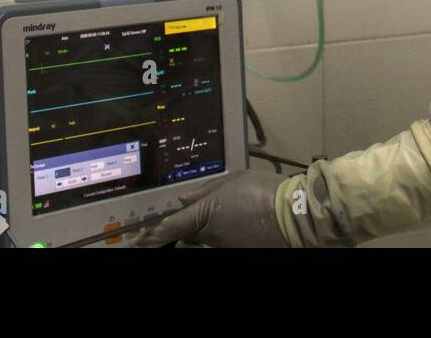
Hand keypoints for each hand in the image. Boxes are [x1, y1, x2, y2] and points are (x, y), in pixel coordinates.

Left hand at [132, 170, 287, 247]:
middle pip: (190, 234)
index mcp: (205, 215)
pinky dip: (231, 232)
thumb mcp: (232, 180)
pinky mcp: (239, 250)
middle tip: (213, 211)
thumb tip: (184, 198)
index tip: (135, 241)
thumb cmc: (266, 192)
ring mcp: (225, 247)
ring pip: (209, 238)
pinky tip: (247, 220)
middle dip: (193, 225)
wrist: (295, 214)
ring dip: (215, 227)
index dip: (149, 236)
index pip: (169, 228)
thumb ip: (205, 190)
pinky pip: (226, 241)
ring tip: (239, 212)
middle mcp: (210, 237)